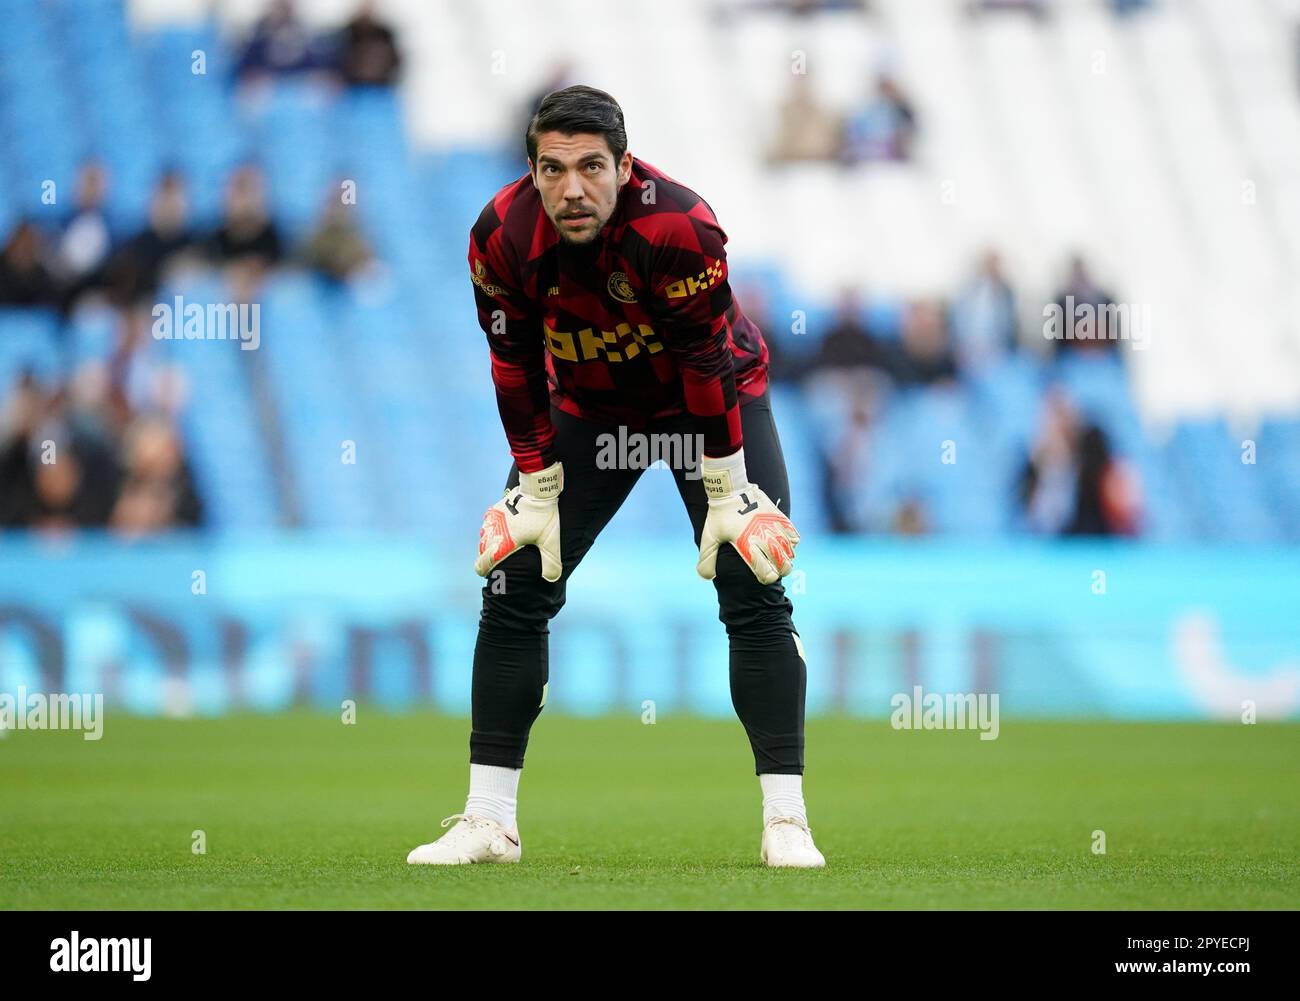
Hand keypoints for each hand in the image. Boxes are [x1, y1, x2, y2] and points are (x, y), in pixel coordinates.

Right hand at [475, 461, 563, 582]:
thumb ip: (550, 561)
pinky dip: (490, 532)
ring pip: (483, 538)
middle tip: (495, 562)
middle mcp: (494, 532)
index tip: (487, 573)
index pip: (484, 563)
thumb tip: (551, 579)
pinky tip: (498, 533)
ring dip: (488, 545)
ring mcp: (492, 521)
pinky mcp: (494, 511)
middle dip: (487, 558)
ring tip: (497, 549)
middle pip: (482, 552)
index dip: (483, 570)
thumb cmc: (544, 516)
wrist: (537, 489)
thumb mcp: (550, 540)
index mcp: (504, 543)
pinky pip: (487, 526)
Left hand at [696, 448, 798, 584]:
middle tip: (775, 568)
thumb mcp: (709, 536)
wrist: (731, 489)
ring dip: (787, 558)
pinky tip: (783, 543)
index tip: (763, 575)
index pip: (767, 573)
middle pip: (783, 565)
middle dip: (780, 570)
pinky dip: (792, 543)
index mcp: (747, 545)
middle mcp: (763, 537)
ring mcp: (774, 527)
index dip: (767, 578)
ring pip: (790, 552)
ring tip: (780, 558)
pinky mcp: (780, 518)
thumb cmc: (719, 515)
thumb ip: (707, 559)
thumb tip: (706, 577)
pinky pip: (794, 536)